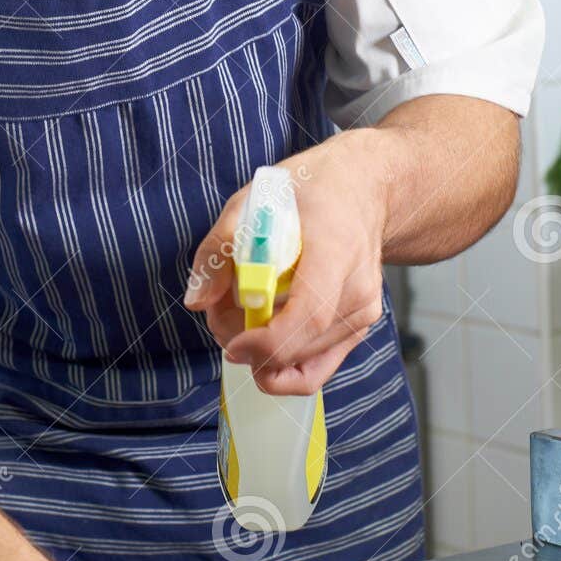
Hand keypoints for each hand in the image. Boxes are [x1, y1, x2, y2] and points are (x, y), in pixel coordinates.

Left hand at [183, 131, 391, 395]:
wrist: (361, 192)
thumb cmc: (306, 191)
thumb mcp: (251, 201)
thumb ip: (219, 249)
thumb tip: (197, 301)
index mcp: (336, 250)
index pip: (309, 315)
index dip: (266, 342)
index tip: (232, 342)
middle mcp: (358, 289)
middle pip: (298, 347)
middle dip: (247, 344)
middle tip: (217, 312)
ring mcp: (364, 313)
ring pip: (302, 364)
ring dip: (260, 352)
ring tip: (239, 311)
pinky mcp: (359, 329)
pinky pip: (315, 369)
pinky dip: (280, 363)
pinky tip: (259, 336)